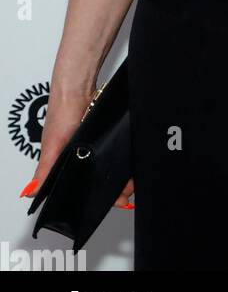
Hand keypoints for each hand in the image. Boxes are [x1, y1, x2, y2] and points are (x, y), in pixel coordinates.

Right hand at [23, 82, 133, 211]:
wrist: (79, 88)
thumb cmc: (60, 113)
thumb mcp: (52, 145)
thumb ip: (45, 169)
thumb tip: (32, 191)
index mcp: (63, 166)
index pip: (80, 191)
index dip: (94, 199)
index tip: (112, 203)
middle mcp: (79, 158)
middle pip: (98, 181)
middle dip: (112, 190)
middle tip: (126, 192)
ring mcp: (93, 148)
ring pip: (109, 169)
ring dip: (121, 176)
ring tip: (132, 180)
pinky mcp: (104, 138)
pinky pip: (116, 153)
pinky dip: (124, 160)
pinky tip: (131, 163)